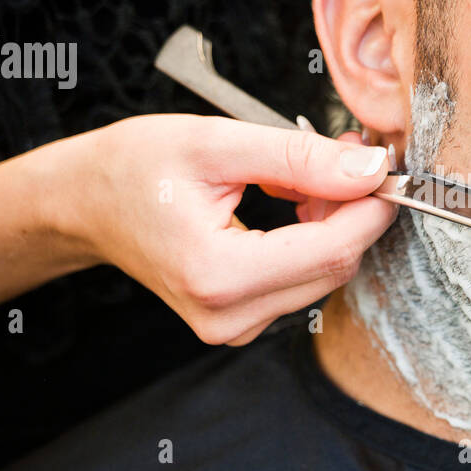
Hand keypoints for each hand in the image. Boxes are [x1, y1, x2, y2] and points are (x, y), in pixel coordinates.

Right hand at [52, 115, 397, 346]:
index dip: (372, 206)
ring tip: (303, 177)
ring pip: (325, 275)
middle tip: (344, 155)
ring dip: (334, 224)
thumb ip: (300, 159)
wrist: (86, 201)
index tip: (383, 165)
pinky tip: (292, 205)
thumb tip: (370, 170)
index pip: (334, 250)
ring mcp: (233, 327)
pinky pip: (303, 282)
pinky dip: (312, 240)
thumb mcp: (218, 143)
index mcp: (218, 275)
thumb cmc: (136, 167)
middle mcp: (228, 316)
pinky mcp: (240, 322)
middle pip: (336, 267)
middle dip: (353, 210)